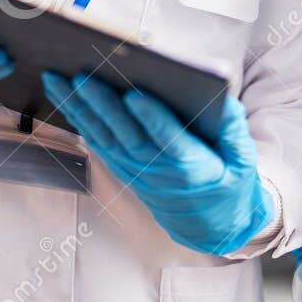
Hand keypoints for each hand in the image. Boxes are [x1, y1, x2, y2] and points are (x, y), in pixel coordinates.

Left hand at [42, 72, 271, 255]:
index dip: (150, 118)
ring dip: (78, 108)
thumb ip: (235, 133)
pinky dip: (79, 120)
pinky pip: (99, 143)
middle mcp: (157, 170)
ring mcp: (136, 171)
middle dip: (101, 104)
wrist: (210, 226)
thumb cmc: (230, 186)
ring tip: (57, 79)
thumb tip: (227, 103)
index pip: (167, 140)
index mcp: (191, 167)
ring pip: (103, 137)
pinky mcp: (125, 168)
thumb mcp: (244, 163)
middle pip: (125, 134)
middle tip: (82, 75)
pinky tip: (64, 98)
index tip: (134, 94)